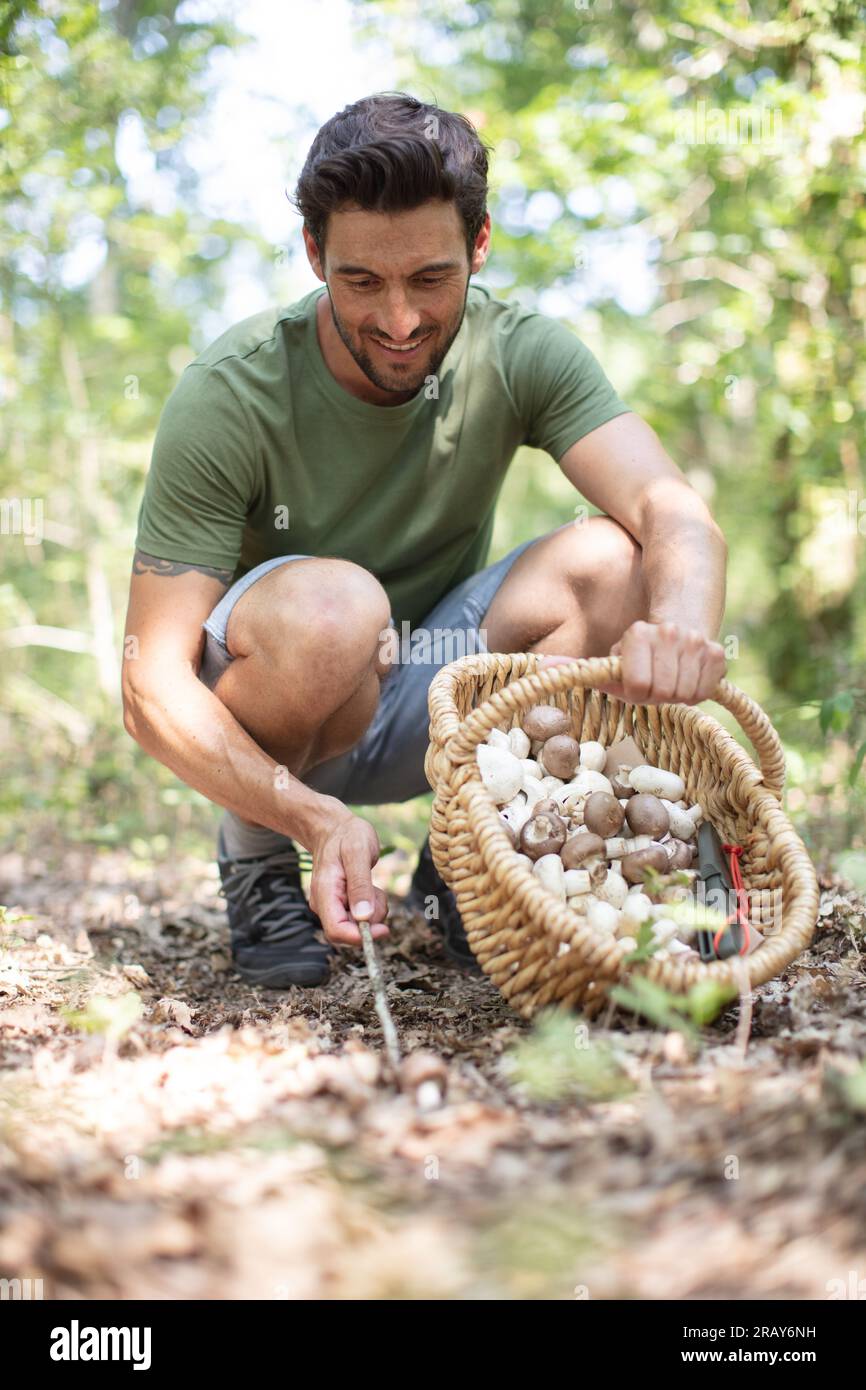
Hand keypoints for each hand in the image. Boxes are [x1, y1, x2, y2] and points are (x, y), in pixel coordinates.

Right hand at [308, 809, 389, 945]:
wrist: (335, 828)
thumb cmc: (346, 836)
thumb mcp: (357, 853)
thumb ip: (360, 884)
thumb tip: (364, 917)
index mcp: (325, 893)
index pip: (336, 930)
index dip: (360, 936)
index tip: (383, 928)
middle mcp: (325, 904)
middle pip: (349, 932)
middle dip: (370, 921)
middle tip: (377, 892)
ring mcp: (332, 905)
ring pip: (357, 926)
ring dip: (374, 911)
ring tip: (373, 885)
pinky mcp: (342, 904)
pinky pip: (361, 917)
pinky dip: (372, 907)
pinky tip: (370, 887)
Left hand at [597, 620, 725, 704]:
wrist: (679, 627)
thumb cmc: (639, 657)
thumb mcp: (614, 662)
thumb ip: (585, 670)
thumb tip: (546, 665)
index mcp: (638, 634)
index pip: (638, 685)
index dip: (636, 693)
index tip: (636, 685)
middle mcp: (669, 633)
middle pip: (663, 693)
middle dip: (657, 695)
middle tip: (655, 684)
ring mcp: (695, 642)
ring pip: (686, 694)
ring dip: (676, 695)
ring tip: (671, 680)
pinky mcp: (716, 653)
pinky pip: (705, 692)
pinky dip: (696, 694)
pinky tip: (688, 679)